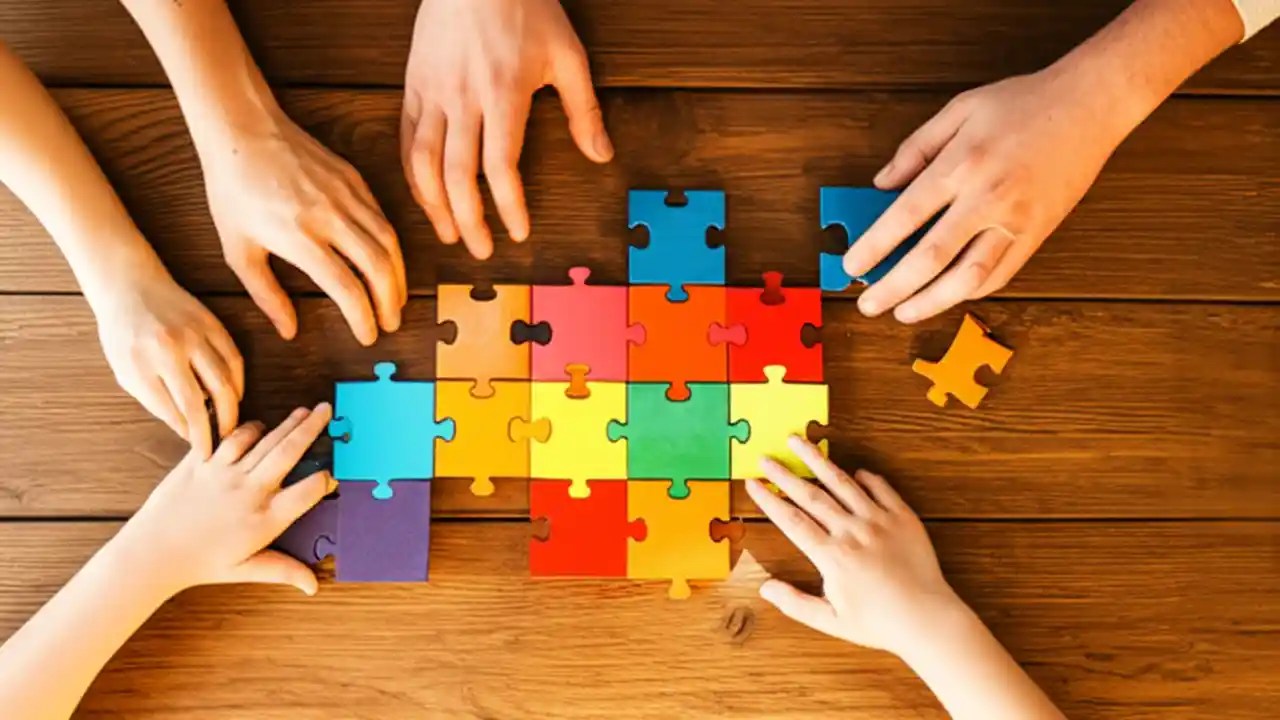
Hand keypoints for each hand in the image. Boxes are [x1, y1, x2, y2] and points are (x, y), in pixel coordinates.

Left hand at [93, 273, 243, 456]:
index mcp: (141, 365)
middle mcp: (169, 350)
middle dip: (215, 431)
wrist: (130, 286)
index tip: (201, 451)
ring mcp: (194, 335)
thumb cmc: (124, 333)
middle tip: (222, 447)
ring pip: (224, 383)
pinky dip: (238, 382)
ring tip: (232, 425)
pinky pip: (234, 360)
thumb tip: (186, 428)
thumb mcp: (126, 371)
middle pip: (202, 401)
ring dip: (231, 409)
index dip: (191, 435)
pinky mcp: (212, 324)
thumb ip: (154, 400)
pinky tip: (235, 395)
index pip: (173, 412)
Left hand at [114, 403, 333, 597]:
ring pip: (263, 439)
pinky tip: (259, 427)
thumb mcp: (246, 569)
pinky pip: (230, 438)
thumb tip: (313, 585)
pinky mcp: (201, 463)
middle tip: (326, 411)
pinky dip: (248, 428)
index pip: (308, 492)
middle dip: (311, 428)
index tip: (331, 475)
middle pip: (288, 452)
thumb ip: (283, 571)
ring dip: (286, 423)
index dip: (324, 480)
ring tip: (303, 411)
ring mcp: (224, 474)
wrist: (153, 553)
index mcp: (264, 520)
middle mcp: (248, 492)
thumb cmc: (200, 564)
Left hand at [201, 114, 406, 345]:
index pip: (346, 287)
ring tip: (394, 297)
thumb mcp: (238, 250)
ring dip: (397, 275)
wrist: (242, 130)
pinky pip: (382, 217)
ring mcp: (346, 194)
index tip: (367, 336)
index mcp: (299, 237)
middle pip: (379, 266)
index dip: (363, 317)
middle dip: (390, 301)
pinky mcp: (354, 178)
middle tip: (390, 323)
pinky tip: (386, 261)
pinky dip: (391, 245)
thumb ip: (266, 294)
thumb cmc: (233, 191)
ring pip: (389, 241)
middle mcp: (330, 216)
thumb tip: (289, 330)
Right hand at [401, 0, 612, 258]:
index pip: (501, 167)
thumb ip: (583, 109)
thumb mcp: (567, 54)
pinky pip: (406, 139)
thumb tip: (600, 155)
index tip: (519, 232)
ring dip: (433, 205)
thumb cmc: (525, 7)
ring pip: (422, 162)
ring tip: (448, 233)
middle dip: (468, 220)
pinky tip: (425, 196)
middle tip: (480, 251)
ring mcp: (432, 92)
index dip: (508, 206)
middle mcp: (462, 98)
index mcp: (503, 93)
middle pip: (458, 175)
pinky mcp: (413, 85)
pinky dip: (412, 174)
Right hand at [747, 436, 961, 656]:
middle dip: (784, 474)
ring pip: (842, 483)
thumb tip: (764, 588)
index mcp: (832, 556)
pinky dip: (865, 477)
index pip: (792, 521)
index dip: (769, 500)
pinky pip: (881, 488)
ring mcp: (879, 521)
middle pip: (811, 496)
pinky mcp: (903, 517)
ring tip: (799, 442)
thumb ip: (795, 602)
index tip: (753, 483)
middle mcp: (852, 532)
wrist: (927, 619)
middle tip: (766, 458)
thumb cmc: (879, 623)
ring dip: (817, 461)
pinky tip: (854, 471)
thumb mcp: (830, 620)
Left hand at [845, 67, 1130, 322]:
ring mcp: (1017, 221)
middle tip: (869, 305)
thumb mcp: (959, 110)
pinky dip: (971, 291)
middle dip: (894, 287)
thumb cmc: (1023, 103)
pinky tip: (948, 297)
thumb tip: (881, 185)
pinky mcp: (1038, 234)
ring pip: (969, 277)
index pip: (905, 217)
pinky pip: (1001, 275)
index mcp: (962, 165)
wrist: (1090, 105)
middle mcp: (988, 198)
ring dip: (932, 302)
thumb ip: (915, 149)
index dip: (874, 247)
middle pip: (931, 258)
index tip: (852, 266)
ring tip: (904, 312)